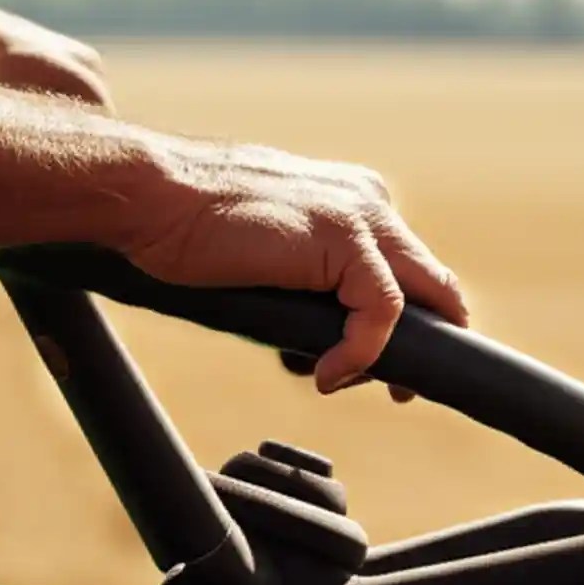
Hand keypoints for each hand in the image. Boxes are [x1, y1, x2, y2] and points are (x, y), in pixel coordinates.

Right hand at [114, 140, 470, 399]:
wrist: (152, 194)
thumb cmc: (188, 226)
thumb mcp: (267, 252)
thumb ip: (305, 279)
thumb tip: (319, 341)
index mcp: (353, 198)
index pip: (408, 267)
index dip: (404, 324)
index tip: (382, 367)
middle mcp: (368, 200)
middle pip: (431, 284)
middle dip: (422, 344)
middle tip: (396, 390)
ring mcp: (361, 216)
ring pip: (421, 299)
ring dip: (388, 355)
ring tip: (342, 380)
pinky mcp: (345, 239)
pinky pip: (382, 312)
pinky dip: (361, 353)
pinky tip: (327, 374)